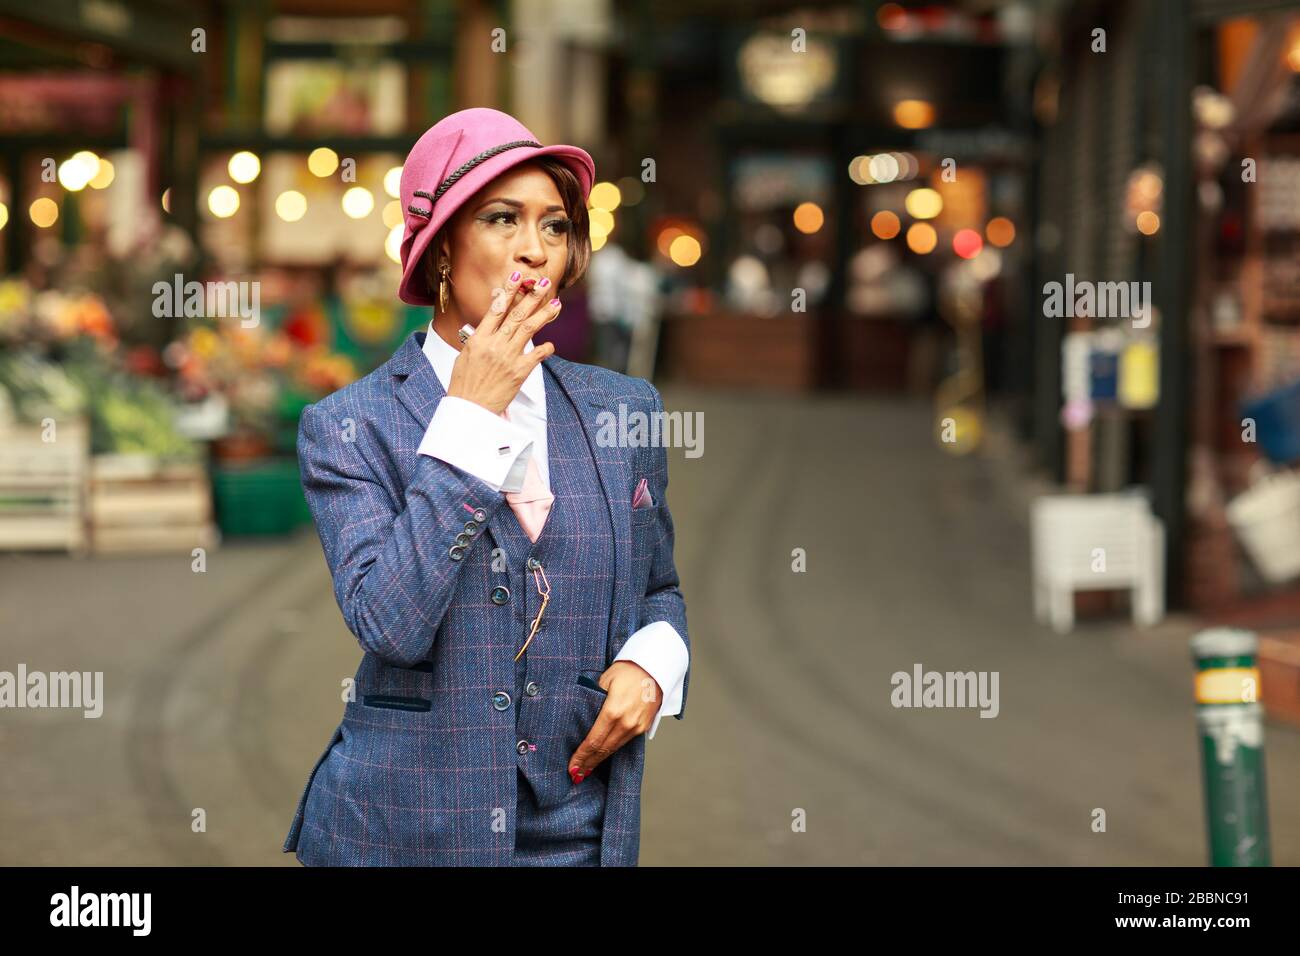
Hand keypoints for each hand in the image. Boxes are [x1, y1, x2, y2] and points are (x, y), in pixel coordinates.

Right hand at [445, 270, 561, 414]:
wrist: (469, 409)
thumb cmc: (464, 384)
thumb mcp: (464, 356)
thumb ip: (478, 338)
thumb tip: (487, 323)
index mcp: (479, 339)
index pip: (496, 309)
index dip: (508, 291)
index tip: (518, 277)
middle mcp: (494, 344)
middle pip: (516, 314)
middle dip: (532, 297)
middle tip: (544, 284)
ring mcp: (508, 357)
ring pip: (529, 329)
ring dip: (544, 314)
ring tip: (556, 303)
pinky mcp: (519, 372)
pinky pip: (536, 355)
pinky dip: (545, 348)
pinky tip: (551, 344)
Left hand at [567, 661, 661, 783]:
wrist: (656, 668)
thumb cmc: (629, 670)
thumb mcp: (605, 680)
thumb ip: (593, 698)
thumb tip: (583, 714)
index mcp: (613, 711)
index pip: (593, 741)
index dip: (581, 756)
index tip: (572, 767)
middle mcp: (626, 723)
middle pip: (603, 750)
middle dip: (588, 763)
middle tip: (576, 775)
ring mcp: (636, 727)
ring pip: (614, 749)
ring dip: (600, 760)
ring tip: (587, 770)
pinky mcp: (643, 727)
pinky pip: (624, 742)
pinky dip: (612, 751)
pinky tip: (604, 755)